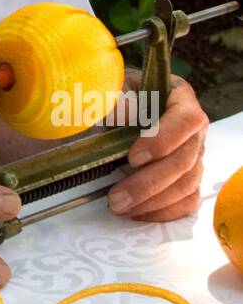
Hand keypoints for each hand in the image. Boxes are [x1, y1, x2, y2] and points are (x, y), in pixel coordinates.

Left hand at [108, 74, 207, 221]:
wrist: (110, 114)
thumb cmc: (114, 98)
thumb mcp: (110, 90)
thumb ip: (114, 98)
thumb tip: (124, 110)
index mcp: (180, 98)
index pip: (186, 119)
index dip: (163, 141)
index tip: (133, 157)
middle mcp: (194, 129)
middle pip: (184, 160)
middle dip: (148, 183)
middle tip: (116, 197)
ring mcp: (194, 157)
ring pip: (186, 185)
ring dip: (152, 201)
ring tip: (119, 206)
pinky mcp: (188, 180)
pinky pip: (186, 202)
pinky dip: (162, 212)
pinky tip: (136, 212)